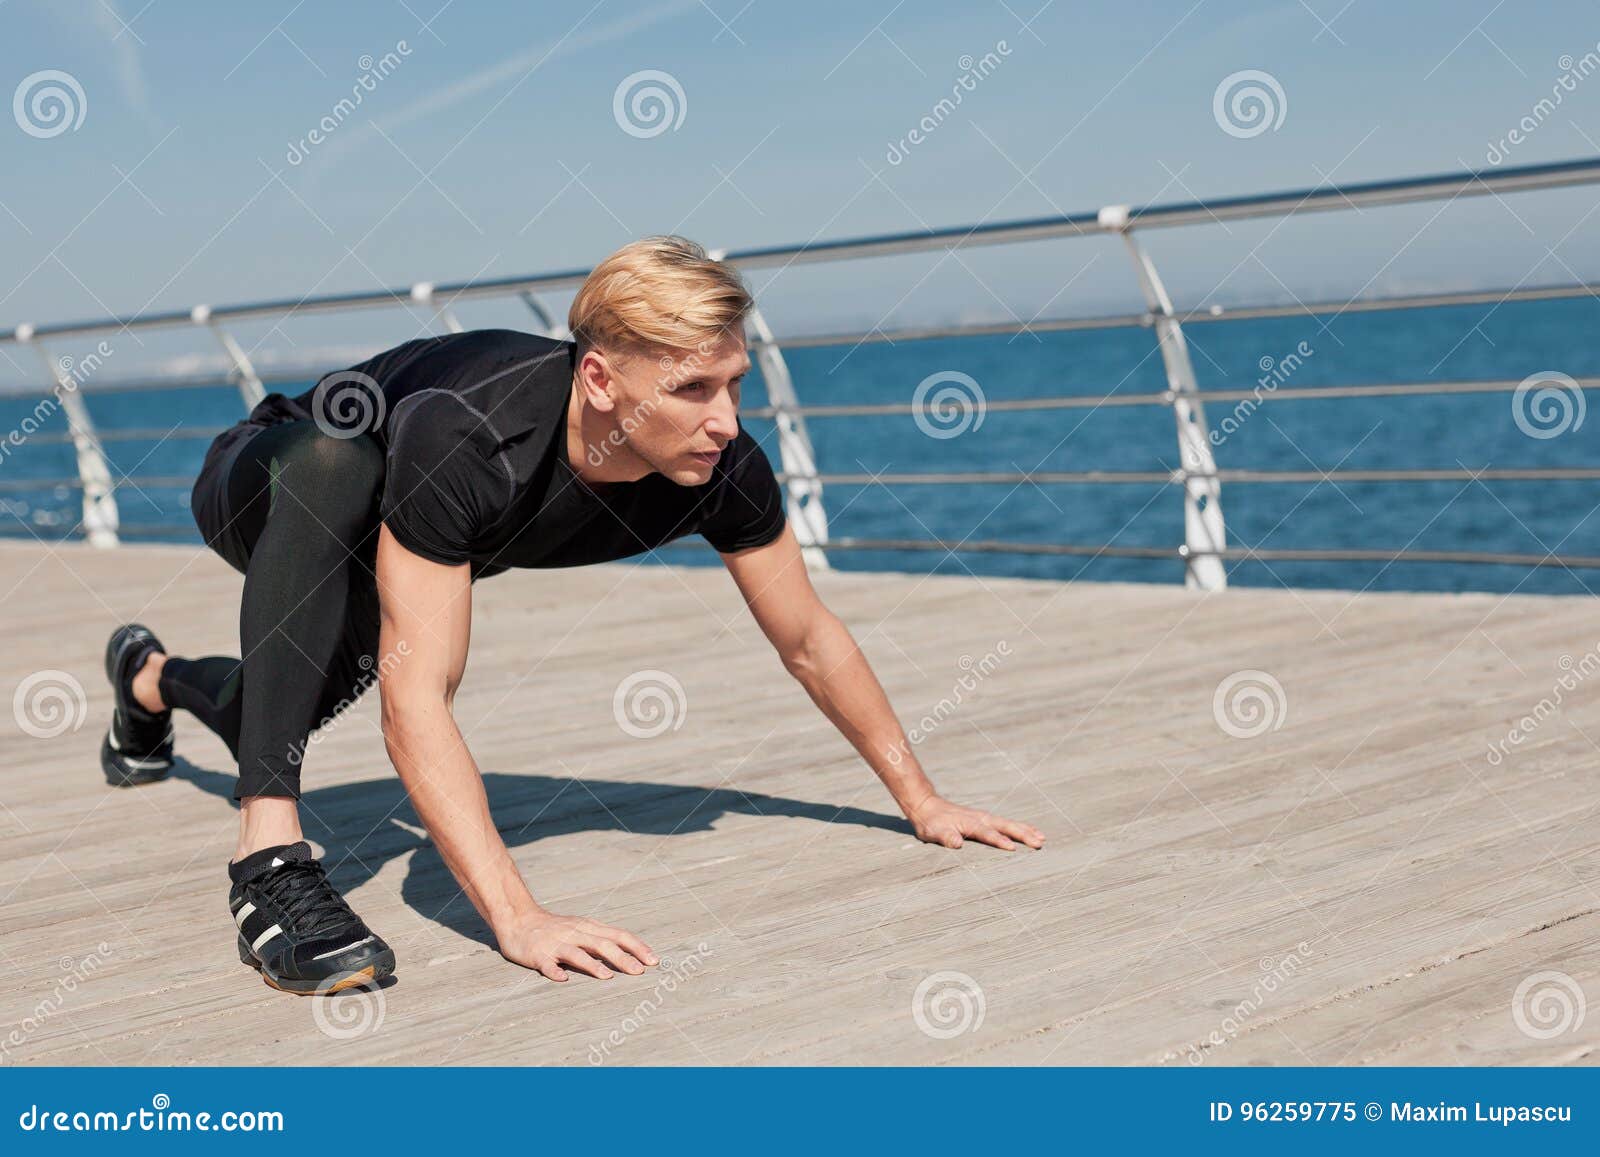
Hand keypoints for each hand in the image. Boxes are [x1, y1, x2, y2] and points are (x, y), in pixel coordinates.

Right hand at [495, 909, 658, 981]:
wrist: (518, 919)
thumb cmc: (555, 927)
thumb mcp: (581, 927)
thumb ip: (603, 938)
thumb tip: (632, 953)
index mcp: (588, 927)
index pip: (618, 935)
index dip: (636, 947)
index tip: (653, 960)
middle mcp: (575, 933)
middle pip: (602, 944)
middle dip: (622, 958)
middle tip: (639, 971)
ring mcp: (556, 944)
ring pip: (577, 953)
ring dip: (593, 965)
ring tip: (607, 977)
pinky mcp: (538, 955)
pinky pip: (547, 964)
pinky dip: (555, 971)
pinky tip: (563, 979)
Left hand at [905, 794, 1044, 850]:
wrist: (927, 806)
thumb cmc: (930, 822)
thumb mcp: (932, 831)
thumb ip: (945, 836)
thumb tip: (956, 842)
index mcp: (969, 823)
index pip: (987, 833)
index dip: (999, 840)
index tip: (1013, 848)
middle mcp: (980, 819)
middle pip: (1005, 826)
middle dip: (1022, 834)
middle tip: (1039, 843)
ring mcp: (984, 818)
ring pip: (1009, 824)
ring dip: (1025, 830)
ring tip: (1042, 838)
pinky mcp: (985, 820)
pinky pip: (1006, 824)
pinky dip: (1019, 827)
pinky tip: (1029, 831)